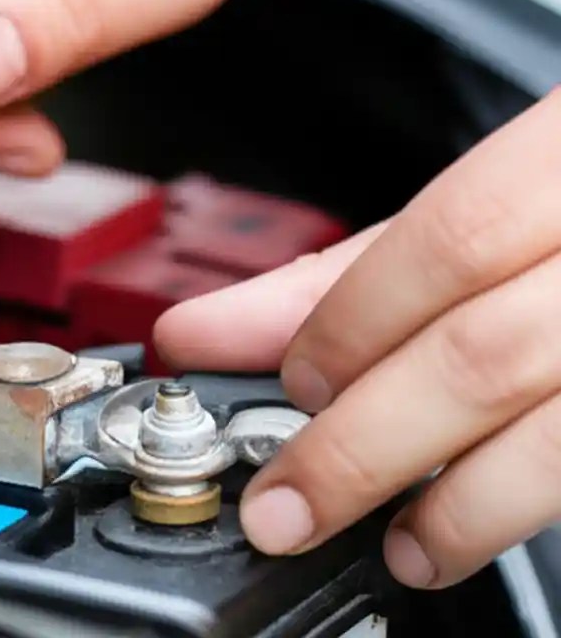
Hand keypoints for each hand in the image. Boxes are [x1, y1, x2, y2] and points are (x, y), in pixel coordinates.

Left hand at [154, 90, 560, 588]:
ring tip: (379, 542)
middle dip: (356, 442)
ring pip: (549, 437)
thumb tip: (219, 330)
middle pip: (482, 357)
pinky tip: (448, 534)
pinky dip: (503, 511)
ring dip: (444, 506)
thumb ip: (361, 267)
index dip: (353, 320)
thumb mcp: (480, 206)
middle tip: (282, 501)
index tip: (287, 377)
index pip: (451, 240)